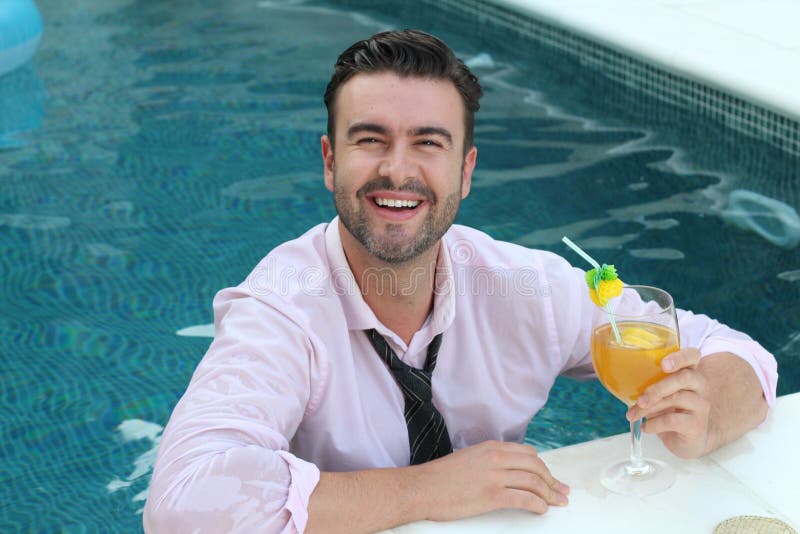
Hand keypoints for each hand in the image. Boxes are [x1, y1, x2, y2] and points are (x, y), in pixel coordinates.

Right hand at [416, 440, 569, 520]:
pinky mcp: (492, 496)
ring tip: (557, 503)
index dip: (543, 467)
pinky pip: (524, 499)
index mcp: (491, 447)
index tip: (550, 477)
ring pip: (534, 483)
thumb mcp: (469, 458)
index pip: (528, 454)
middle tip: (561, 491)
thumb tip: (507, 472)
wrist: (422, 488)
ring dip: (549, 494)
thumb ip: (489, 461)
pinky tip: (541, 510)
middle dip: (552, 481)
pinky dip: (538, 505)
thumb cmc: (440, 477)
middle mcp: (496, 458)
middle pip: (536, 467)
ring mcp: (495, 477)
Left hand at [626, 348, 712, 458]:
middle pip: (684, 378)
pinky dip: (654, 424)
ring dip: (648, 408)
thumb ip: (649, 381)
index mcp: (689, 371)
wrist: (688, 437)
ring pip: (675, 399)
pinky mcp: (697, 425)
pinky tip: (645, 427)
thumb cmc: (670, 409)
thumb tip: (620, 376)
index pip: (692, 356)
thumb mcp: (661, 392)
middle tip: (639, 400)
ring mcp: (701, 405)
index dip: (680, 357)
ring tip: (633, 415)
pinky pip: (672, 420)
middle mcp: (700, 385)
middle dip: (657, 388)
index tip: (663, 364)